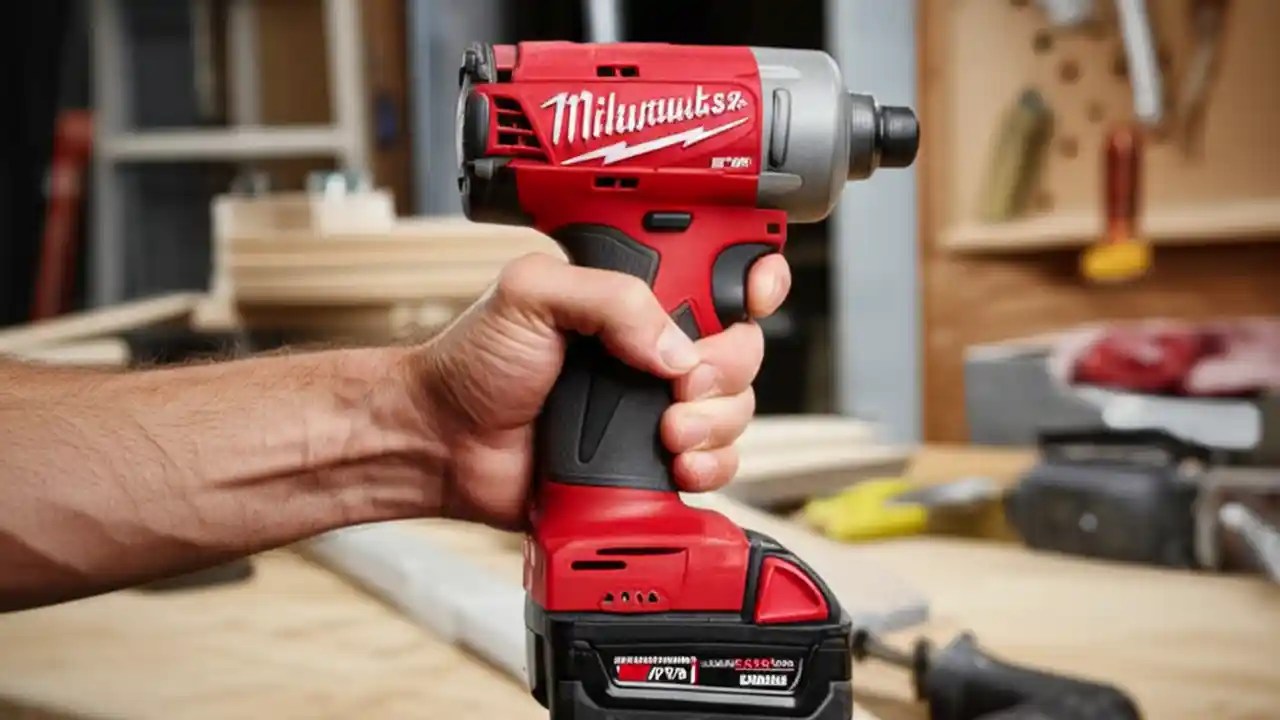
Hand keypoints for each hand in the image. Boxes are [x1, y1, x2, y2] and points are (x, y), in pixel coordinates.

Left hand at [413, 251, 790, 528]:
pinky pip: (717, 462)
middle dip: (726, 369)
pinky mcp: (653, 461)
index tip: (750, 296)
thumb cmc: (474, 362)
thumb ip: (608, 296)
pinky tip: (677, 466)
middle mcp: (654, 347)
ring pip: (736, 408)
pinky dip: (711, 466)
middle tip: (678, 385)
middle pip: (742, 348)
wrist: (446, 444)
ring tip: (666, 434)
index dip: (752, 280)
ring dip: (715, 423)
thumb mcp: (531, 295)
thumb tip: (673, 345)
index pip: (719, 273)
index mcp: (635, 297)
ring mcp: (657, 406)